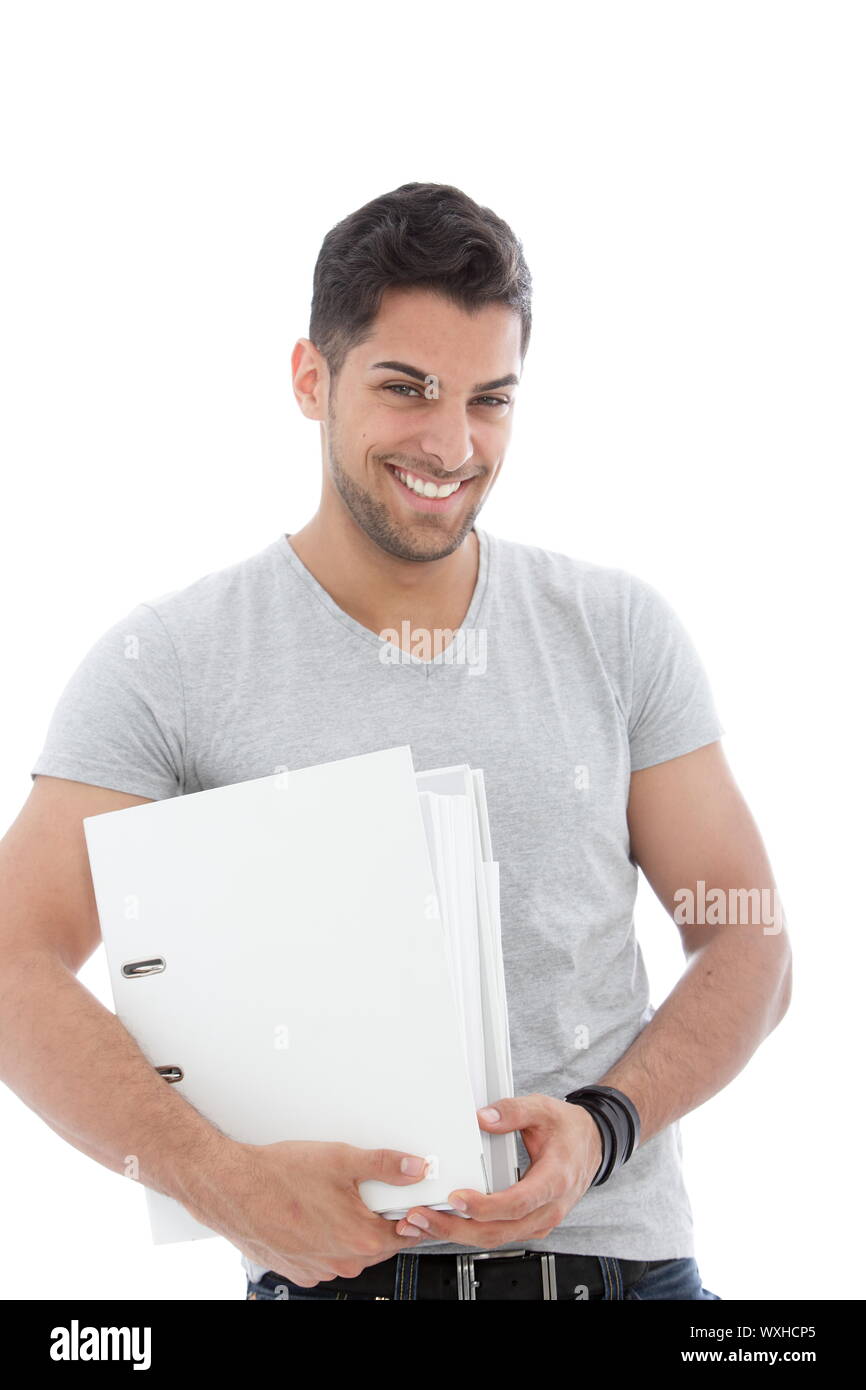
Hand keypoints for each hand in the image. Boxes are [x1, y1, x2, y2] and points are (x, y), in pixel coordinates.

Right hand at [186, 1137, 431, 1287]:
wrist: (233, 1189)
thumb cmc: (280, 1176)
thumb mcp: (341, 1159)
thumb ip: (385, 1165)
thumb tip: (414, 1168)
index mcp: (360, 1238)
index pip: (406, 1234)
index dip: (411, 1214)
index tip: (410, 1201)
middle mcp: (342, 1262)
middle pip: (378, 1244)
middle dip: (378, 1220)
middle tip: (365, 1191)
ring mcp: (319, 1270)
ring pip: (351, 1253)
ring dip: (350, 1231)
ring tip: (331, 1199)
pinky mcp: (299, 1271)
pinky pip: (325, 1259)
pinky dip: (326, 1241)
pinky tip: (312, 1216)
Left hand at [396, 1095, 603, 1247]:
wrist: (592, 1145)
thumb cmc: (568, 1130)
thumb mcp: (543, 1109)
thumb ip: (513, 1111)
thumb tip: (483, 1118)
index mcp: (554, 1180)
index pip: (517, 1203)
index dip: (485, 1205)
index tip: (457, 1198)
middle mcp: (548, 1209)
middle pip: (498, 1230)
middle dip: (456, 1228)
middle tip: (422, 1218)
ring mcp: (539, 1221)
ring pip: (495, 1238)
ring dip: (456, 1235)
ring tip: (422, 1224)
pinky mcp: (530, 1224)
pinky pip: (498, 1235)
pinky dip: (468, 1233)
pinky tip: (444, 1225)